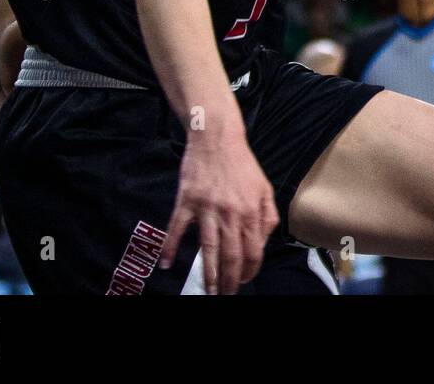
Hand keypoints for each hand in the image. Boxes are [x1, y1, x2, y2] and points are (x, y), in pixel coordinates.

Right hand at [160, 129, 278, 294]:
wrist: (217, 138)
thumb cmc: (242, 165)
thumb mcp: (264, 189)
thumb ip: (267, 217)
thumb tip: (263, 242)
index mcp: (251, 211)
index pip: (253, 251)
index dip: (249, 271)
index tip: (243, 281)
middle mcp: (230, 212)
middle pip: (230, 256)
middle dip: (228, 281)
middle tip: (224, 295)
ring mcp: (207, 207)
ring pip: (207, 248)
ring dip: (207, 273)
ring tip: (206, 290)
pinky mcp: (187, 200)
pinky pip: (177, 228)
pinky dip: (170, 247)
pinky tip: (166, 264)